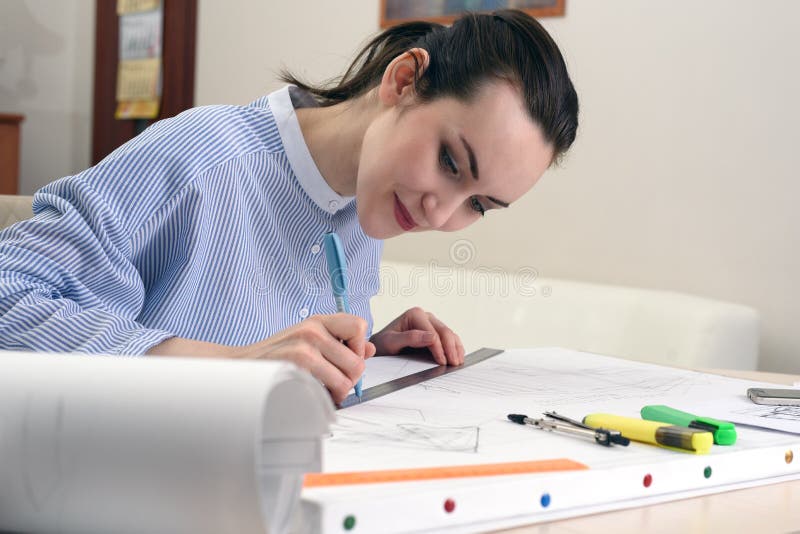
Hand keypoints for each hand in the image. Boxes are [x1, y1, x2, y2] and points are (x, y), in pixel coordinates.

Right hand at [148, 313, 374, 404]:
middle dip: (350, 379)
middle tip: (333, 383)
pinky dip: (327, 399)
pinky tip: (313, 394)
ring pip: (348, 378)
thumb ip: (340, 343)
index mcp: (318, 321)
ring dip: (338, 392)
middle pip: (358, 360)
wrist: (238, 368)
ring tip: (322, 391)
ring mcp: (305, 345)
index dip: (359, 348)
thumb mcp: (308, 342)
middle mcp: (313, 329)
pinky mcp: (298, 364)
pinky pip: (332, 388)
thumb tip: (369, 348)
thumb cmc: (274, 358)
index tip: (345, 360)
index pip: (359, 326)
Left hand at [370, 307, 464, 365]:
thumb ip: (410, 338)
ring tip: (458, 362)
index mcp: (415, 314)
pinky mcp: (435, 332)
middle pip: (444, 332)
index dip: (439, 348)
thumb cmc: (383, 344)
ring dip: (456, 348)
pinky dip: (455, 348)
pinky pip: (449, 338)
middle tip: (454, 364)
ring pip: (450, 334)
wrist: (380, 347)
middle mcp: (425, 316)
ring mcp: (432, 323)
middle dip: (451, 349)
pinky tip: (457, 357)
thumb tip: (432, 337)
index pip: (433, 333)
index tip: (443, 362)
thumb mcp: (391, 342)